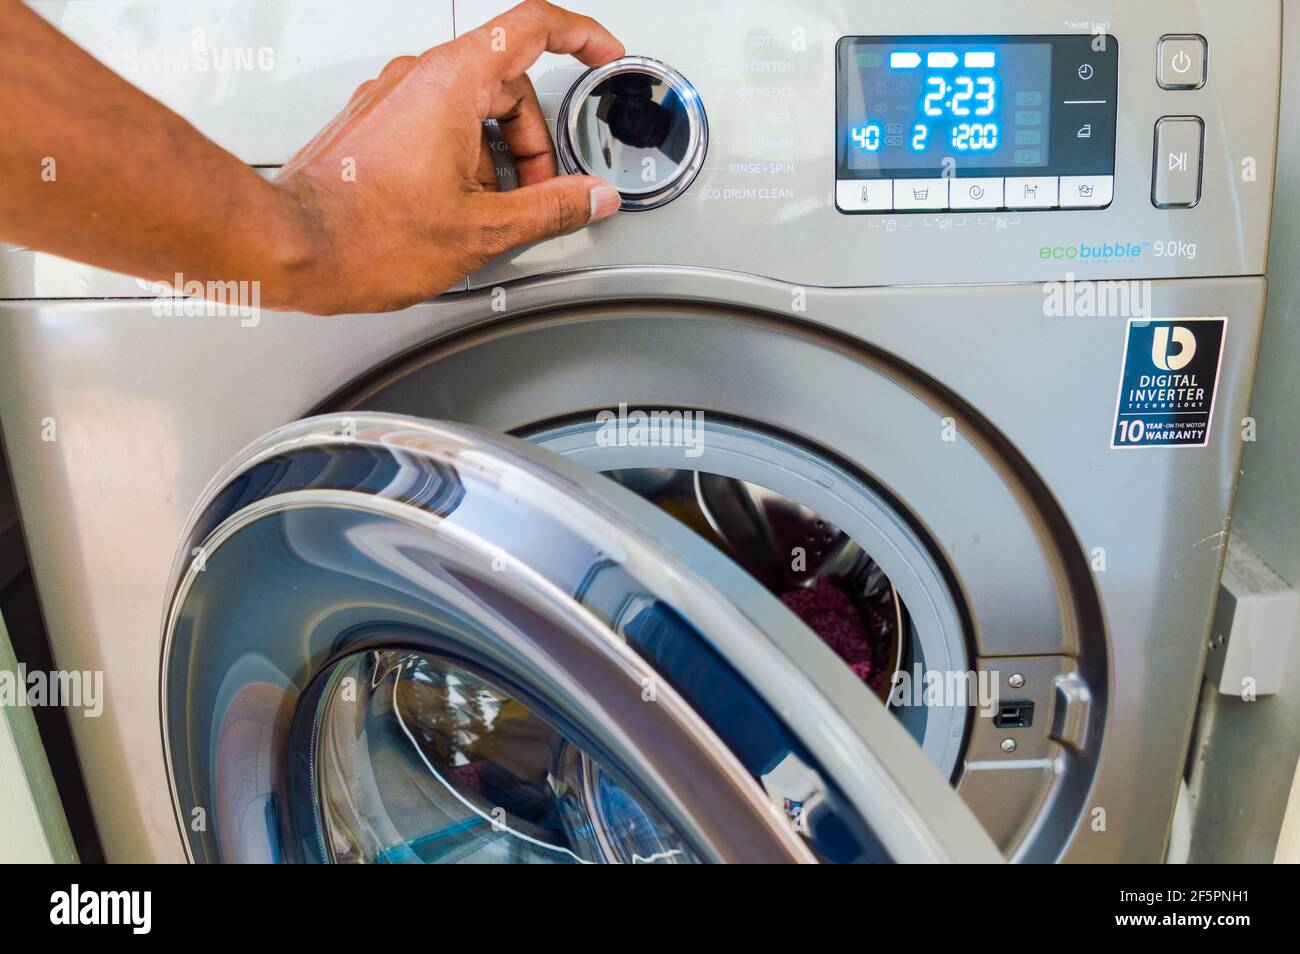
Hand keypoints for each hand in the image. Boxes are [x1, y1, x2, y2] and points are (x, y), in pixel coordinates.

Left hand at [270, 0, 624, 313]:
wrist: (290, 249)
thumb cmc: (364, 235)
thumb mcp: (483, 229)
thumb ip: (551, 208)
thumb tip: (591, 197)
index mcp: (451, 81)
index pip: (534, 27)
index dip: (581, 36)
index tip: (603, 53)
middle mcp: (416, 78)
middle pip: (505, 85)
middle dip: (534, 140)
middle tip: (543, 192)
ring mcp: (390, 100)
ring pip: (470, 110)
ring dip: (497, 158)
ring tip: (492, 213)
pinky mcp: (373, 126)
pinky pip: (436, 127)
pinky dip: (463, 161)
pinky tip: (458, 211)